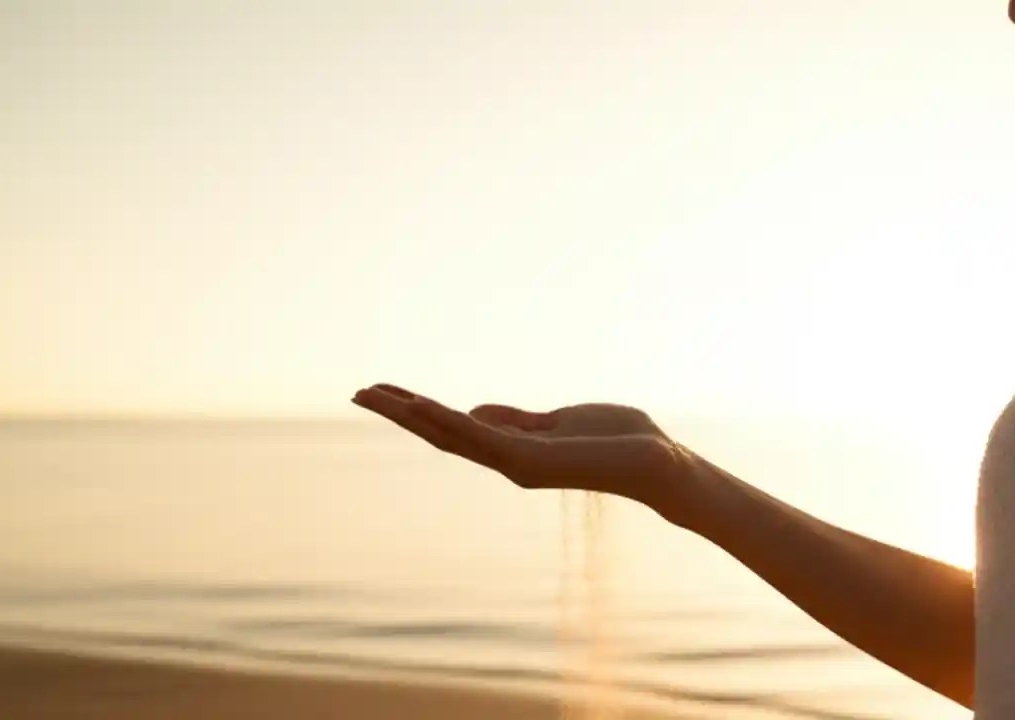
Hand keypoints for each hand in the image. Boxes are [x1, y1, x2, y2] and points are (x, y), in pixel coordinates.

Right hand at [350, 383, 691, 505]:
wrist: (657, 463)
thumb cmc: (618, 442)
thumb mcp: (559, 420)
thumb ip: (518, 419)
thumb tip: (475, 410)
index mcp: (512, 447)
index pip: (453, 426)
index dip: (416, 409)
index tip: (384, 391)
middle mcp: (506, 460)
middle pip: (439, 433)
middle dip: (398, 412)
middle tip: (357, 391)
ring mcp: (515, 463)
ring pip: (449, 435)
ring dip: (408, 414)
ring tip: (371, 394)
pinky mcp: (530, 461)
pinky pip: (479, 437)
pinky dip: (446, 420)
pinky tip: (418, 405)